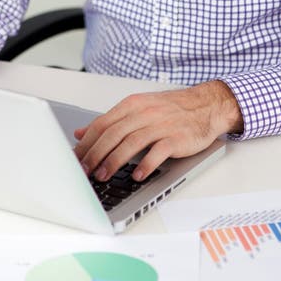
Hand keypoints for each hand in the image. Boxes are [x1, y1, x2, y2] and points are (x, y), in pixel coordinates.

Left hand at [73, 80, 242, 182]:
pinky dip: (146, 164)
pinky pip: (158, 152)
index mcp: (132, 105)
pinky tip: (137, 175)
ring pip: (131, 143)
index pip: (102, 124)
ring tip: (103, 176)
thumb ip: (109, 121)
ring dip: (114, 161)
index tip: (75, 159)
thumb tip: (80, 133)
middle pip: (113, 134)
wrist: (205, 105)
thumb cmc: (170, 109)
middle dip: (95, 154)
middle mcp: (144, 113)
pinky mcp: (177, 138)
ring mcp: (161, 124)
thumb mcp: (137, 108)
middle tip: (84, 172)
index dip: (86, 143)